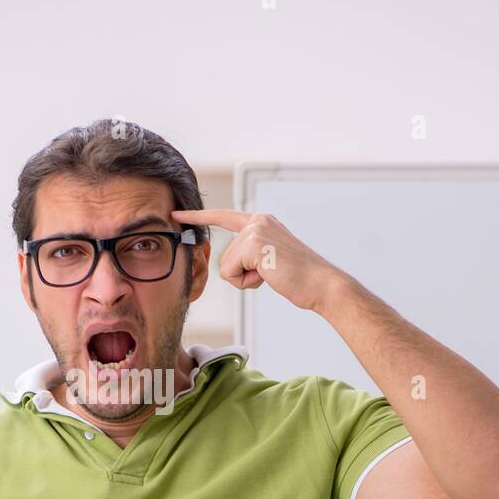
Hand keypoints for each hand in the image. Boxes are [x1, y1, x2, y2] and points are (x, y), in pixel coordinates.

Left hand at [171, 208, 345, 311]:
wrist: (321, 284)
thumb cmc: (299, 278)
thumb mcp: (270, 259)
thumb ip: (250, 253)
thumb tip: (229, 264)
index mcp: (261, 222)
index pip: (223, 217)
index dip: (199, 217)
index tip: (177, 215)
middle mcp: (257, 220)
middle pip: (224, 256)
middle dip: (241, 274)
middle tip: (271, 272)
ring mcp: (254, 230)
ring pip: (226, 266)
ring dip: (246, 279)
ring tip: (272, 274)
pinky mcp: (252, 243)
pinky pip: (230, 272)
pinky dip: (246, 282)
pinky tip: (269, 276)